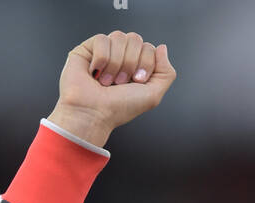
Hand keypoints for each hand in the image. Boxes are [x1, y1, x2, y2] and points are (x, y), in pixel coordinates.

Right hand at [51, 32, 175, 141]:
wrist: (94, 113)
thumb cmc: (120, 108)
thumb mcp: (153, 95)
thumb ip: (166, 73)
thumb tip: (162, 47)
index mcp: (137, 66)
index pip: (149, 48)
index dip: (145, 64)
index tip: (136, 82)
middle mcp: (122, 57)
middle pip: (135, 39)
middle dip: (130, 63)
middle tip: (121, 83)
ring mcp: (105, 51)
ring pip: (119, 37)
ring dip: (116, 64)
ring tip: (108, 81)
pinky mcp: (88, 48)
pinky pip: (101, 39)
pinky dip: (101, 59)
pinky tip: (96, 73)